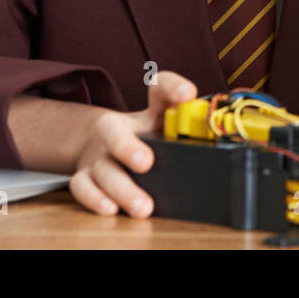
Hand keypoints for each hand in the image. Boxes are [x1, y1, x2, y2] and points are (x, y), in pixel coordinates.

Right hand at [67, 71, 196, 217]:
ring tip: (143, 207)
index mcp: (144, 114)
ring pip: (103, 169)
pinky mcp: (84, 177)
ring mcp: (97, 155)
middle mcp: (114, 131)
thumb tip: (216, 131)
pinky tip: (111, 210)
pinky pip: (83, 187)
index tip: (187, 94)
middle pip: (115, 134)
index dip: (172, 88)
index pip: (159, 90)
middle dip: (128, 147)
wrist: (100, 144)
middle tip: (146, 163)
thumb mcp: (166, 127)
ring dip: (122, 189)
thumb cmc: (145, 138)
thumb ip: (190, 127)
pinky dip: (95, 199)